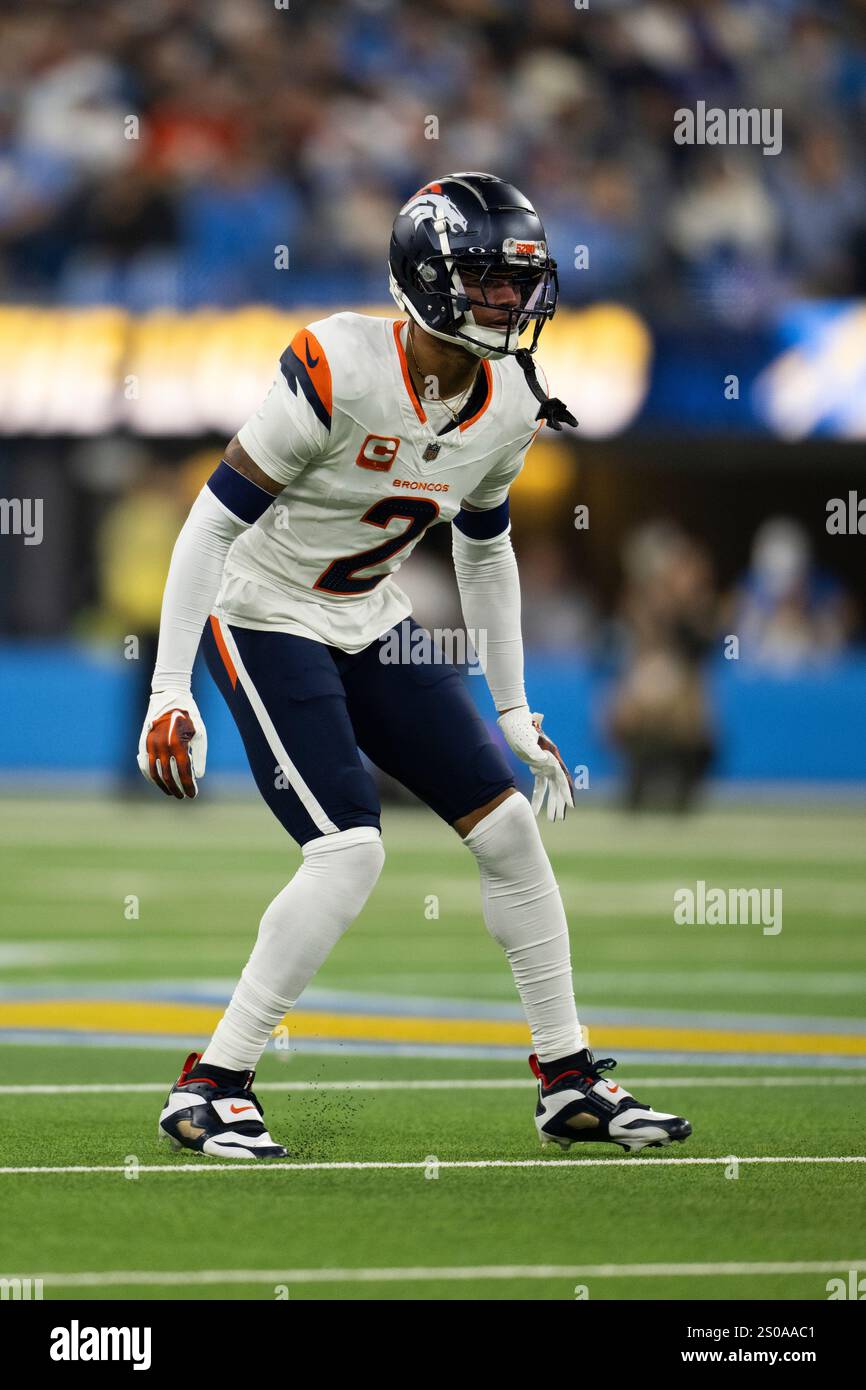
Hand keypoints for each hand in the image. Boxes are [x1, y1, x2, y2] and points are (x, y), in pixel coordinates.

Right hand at [137, 690, 206, 798]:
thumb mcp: (200, 733)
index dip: (188, 786)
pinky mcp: (143, 743)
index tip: (192, 795)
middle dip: (177, 789)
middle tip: (183, 796)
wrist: (170, 697)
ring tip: (172, 793)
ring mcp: (150, 745)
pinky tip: (159, 783)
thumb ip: (200, 756)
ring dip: (164, 786)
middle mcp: (162, 746)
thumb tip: (198, 776)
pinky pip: (145, 765)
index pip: (184, 772)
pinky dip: (151, 777)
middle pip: (168, 776)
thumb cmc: (189, 716)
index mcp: (177, 743)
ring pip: (155, 773)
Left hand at [497, 705, 573, 821]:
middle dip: (560, 803)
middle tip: (559, 819)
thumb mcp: (528, 740)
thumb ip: (535, 750)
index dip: (567, 792)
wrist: (514, 719)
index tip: (571, 806)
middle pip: (559, 786)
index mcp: (553, 757)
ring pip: (551, 788)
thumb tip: (543, 760)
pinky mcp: (536, 767)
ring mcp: (545, 765)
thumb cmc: (521, 728)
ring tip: (552, 819)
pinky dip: (538, 797)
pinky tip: (535, 809)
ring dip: (552, 803)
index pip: (563, 778)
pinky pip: (540, 785)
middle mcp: (552, 762)